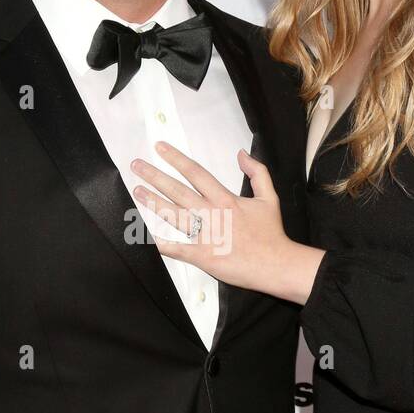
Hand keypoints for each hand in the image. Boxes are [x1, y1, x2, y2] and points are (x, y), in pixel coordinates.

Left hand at [130, 142, 323, 302]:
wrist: (276, 264)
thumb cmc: (271, 233)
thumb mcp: (269, 197)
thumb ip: (257, 172)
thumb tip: (242, 153)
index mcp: (225, 199)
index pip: (195, 173)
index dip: (176, 159)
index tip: (160, 148)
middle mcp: (211, 213)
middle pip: (178, 190)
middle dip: (155, 176)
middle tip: (136, 165)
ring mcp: (205, 235)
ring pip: (173, 215)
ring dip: (153, 202)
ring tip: (137, 191)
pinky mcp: (202, 256)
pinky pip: (178, 249)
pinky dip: (162, 244)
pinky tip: (147, 237)